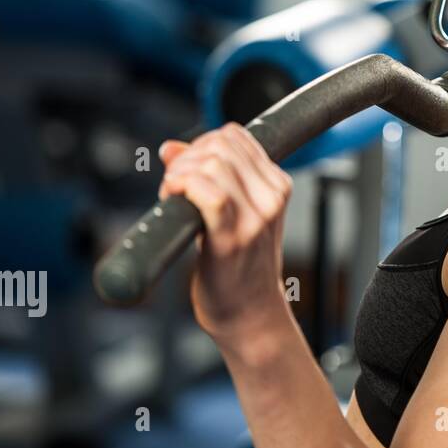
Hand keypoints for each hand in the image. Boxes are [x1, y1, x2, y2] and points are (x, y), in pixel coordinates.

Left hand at [159, 123, 293, 349]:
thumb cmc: (239, 265)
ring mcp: (256, 218)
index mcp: (277, 185)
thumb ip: (206, 175)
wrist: (249, 312)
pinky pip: (208, 193)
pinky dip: (183, 187)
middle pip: (221, 145)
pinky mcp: (232, 238)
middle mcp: (272, 197)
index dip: (201, 144)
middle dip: (187, 157)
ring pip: (213, 164)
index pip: (235, 135)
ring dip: (180, 173)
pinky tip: (173, 198)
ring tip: (174, 195)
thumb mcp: (234, 212)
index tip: (188, 167)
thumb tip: (170, 148)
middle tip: (175, 184)